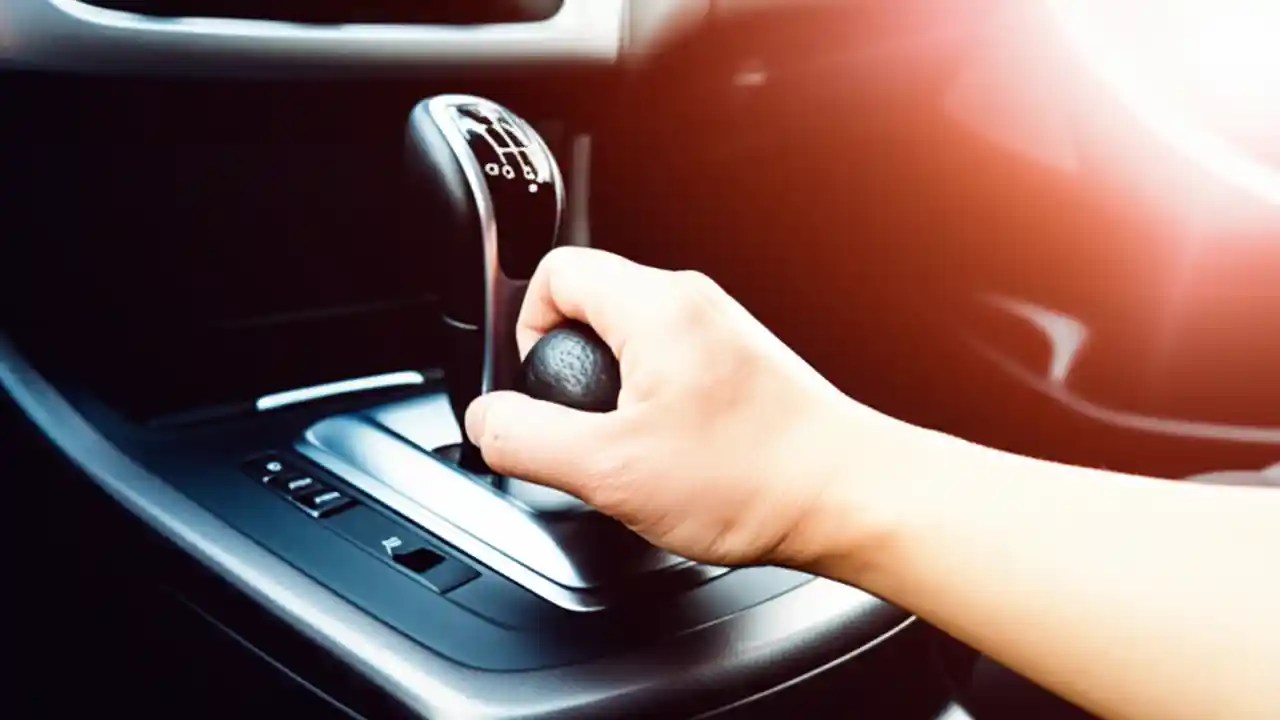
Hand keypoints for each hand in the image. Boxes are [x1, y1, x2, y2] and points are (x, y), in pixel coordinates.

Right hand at [465, 247, 894, 568]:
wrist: (849, 496)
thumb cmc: (755, 477)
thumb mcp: (610, 469)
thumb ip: (526, 440)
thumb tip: (487, 422)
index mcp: (656, 306)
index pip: (554, 272)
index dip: (527, 330)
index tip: (543, 388)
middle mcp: (691, 302)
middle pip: (590, 304)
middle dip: (573, 370)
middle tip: (590, 430)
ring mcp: (721, 329)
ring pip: (630, 338)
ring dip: (615, 393)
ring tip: (636, 450)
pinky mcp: (741, 362)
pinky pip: (669, 363)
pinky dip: (654, 405)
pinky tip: (675, 456)